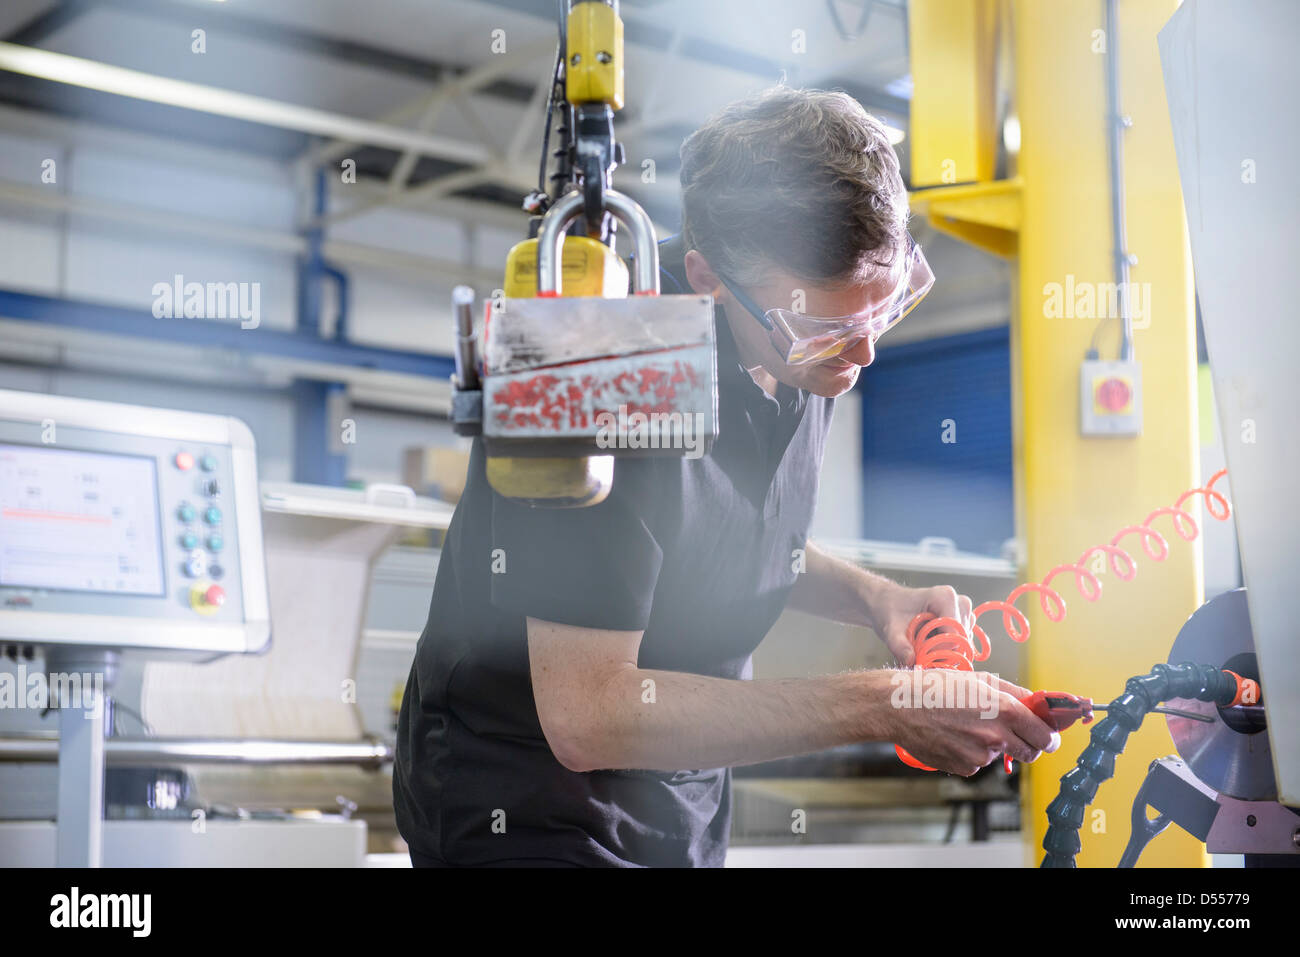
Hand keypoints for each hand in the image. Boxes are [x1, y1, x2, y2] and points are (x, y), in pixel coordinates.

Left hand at [867, 581, 973, 666]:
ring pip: (963, 646)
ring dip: (944, 652)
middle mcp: (959, 603)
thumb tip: (910, 661)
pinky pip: (962, 645)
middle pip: (962, 642)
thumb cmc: (890, 610)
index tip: (920, 653)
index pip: (955, 634)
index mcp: (944, 597)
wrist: (889, 604)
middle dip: (942, 652)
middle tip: (920, 651)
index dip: (939, 649)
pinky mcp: (963, 623)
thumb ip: (899, 645)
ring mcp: (964, 613)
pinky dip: (946, 651)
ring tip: (923, 643)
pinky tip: (930, 643)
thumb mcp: (890, 629)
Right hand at [886, 670, 1060, 775]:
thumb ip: (1013, 692)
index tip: (1050, 735)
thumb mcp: (978, 679)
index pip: (1046, 735)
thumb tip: (1037, 702)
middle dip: (1029, 744)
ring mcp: (979, 756)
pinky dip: (971, 752)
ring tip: (965, 725)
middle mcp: (995, 736)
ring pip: (999, 755)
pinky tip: (953, 736)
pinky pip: (977, 763)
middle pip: (1030, 752)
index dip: (1051, 736)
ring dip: (992, 744)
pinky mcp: (963, 768)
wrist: (898, 707)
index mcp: (1004, 710)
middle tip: (1015, 733)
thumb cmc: (936, 688)